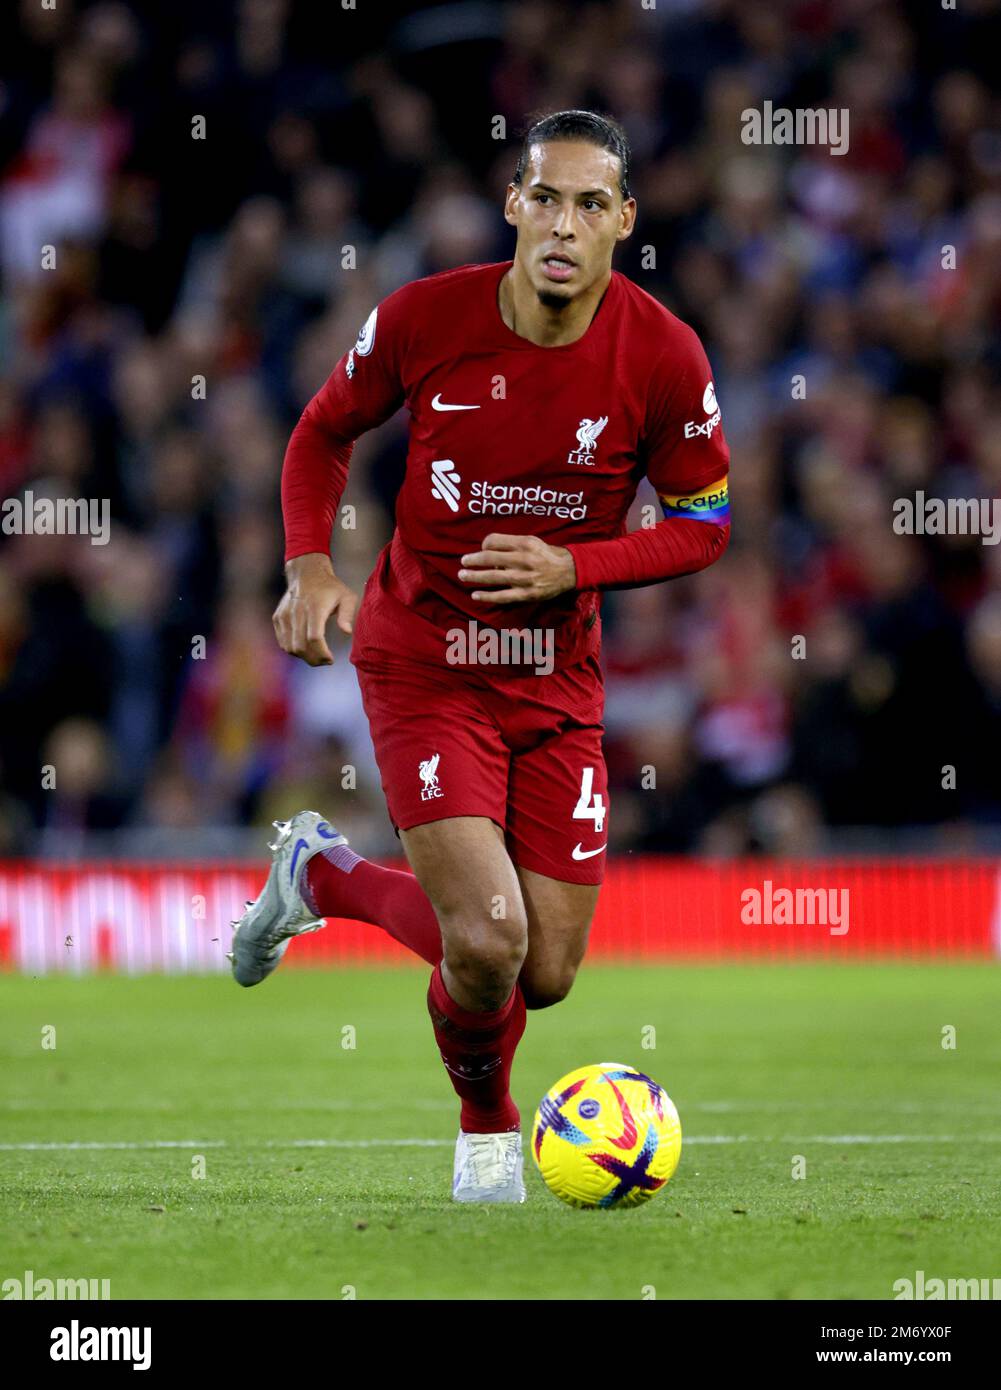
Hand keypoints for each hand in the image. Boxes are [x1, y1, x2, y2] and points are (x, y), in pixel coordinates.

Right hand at [272, 553, 357, 665]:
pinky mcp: (278, 618)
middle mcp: (297, 612)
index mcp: (315, 608)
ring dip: (304, 657)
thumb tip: (347, 632)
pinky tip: (306, 649)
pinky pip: (283, 642)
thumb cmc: (331, 587)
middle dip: (314, 659)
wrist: (307, 573)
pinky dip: (294, 650)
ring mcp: (284, 615)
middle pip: (300, 646)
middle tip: (325, 661)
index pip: (314, 638)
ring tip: (317, 656)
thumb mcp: (347, 596)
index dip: (322, 653)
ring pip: (289, 647)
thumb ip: (347, 615)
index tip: (331, 659)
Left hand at [457, 533, 576, 604]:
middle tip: (462, 562)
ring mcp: (525, 578)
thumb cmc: (546, 554)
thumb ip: (511, 544)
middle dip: (473, 560)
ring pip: (494, 577)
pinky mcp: (527, 594)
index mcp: (524, 543)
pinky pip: (503, 596)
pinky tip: (475, 595)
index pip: (494, 541)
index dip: (483, 545)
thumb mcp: (531, 541)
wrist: (569, 571)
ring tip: (462, 575)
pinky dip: (487, 595)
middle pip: (490, 558)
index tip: (480, 550)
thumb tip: (488, 552)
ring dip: (475, 576)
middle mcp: (524, 559)